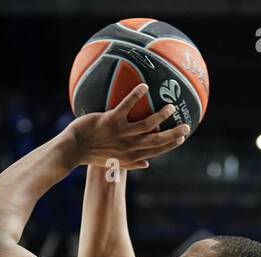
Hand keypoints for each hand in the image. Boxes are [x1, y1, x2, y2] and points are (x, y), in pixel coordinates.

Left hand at [64, 84, 187, 169]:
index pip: (155, 152)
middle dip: (173, 134)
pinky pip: (125, 106)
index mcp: (130, 157)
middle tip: (187, 125)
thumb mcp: (114, 164)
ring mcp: (120, 134)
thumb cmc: (93, 154)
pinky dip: (135, 96)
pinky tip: (144, 87)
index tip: (182, 138)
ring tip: (171, 107)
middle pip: (157, 141)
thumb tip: (147, 165)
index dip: (170, 145)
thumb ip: (131, 164)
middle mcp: (129, 147)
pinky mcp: (110, 121)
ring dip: (160, 115)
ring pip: (146, 125)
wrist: (73, 149)